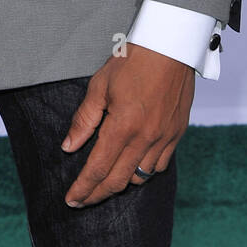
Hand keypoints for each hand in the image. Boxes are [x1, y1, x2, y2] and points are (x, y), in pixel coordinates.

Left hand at [61, 43, 194, 206]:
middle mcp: (146, 138)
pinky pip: (160, 165)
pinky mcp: (177, 133)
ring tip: (106, 183)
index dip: (83, 188)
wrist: (170, 46)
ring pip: (141, 177)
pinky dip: (144, 172)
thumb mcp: (100, 86)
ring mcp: (164, 138)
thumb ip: (84, 120)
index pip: (98, 168)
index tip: (71, 200)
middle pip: (118, 180)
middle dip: (97, 194)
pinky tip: (134, 168)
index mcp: (123, 126)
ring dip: (121, 183)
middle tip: (83, 200)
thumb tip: (69, 147)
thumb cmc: (132, 61)